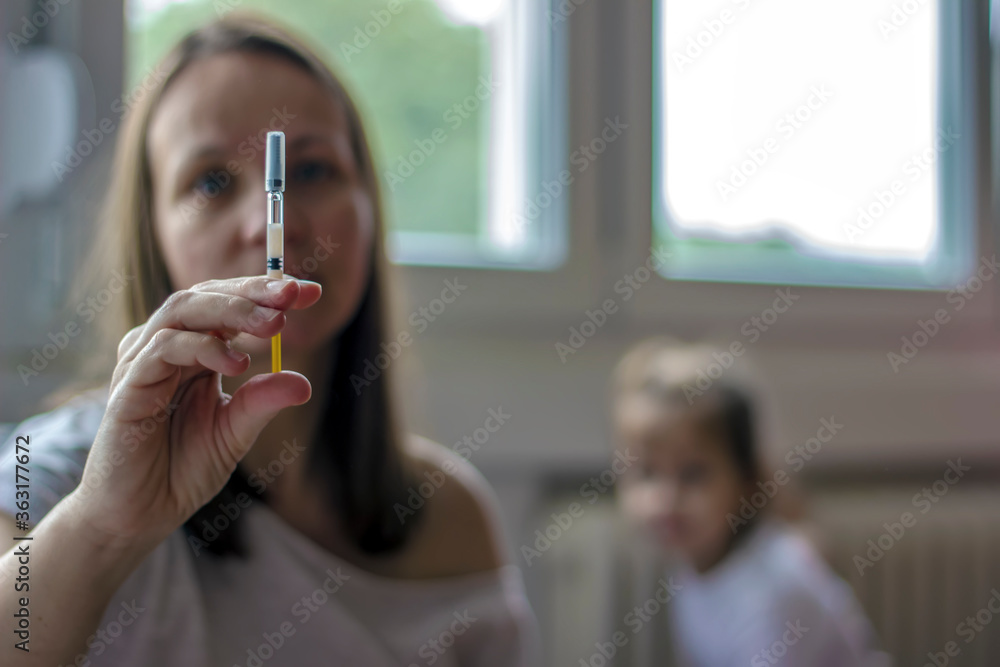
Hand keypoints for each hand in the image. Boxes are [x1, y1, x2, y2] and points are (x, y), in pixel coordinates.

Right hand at [68, 276, 320, 550]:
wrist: (140, 514)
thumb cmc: (182, 469)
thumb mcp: (234, 432)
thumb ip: (261, 403)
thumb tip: (304, 383)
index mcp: (193, 351)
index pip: (228, 305)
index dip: (266, 292)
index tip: (310, 292)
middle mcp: (164, 347)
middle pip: (205, 295)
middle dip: (252, 291)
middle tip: (291, 295)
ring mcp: (143, 362)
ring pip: (183, 309)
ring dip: (232, 311)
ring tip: (273, 324)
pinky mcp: (128, 386)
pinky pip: (162, 349)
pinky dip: (202, 347)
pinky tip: (237, 363)